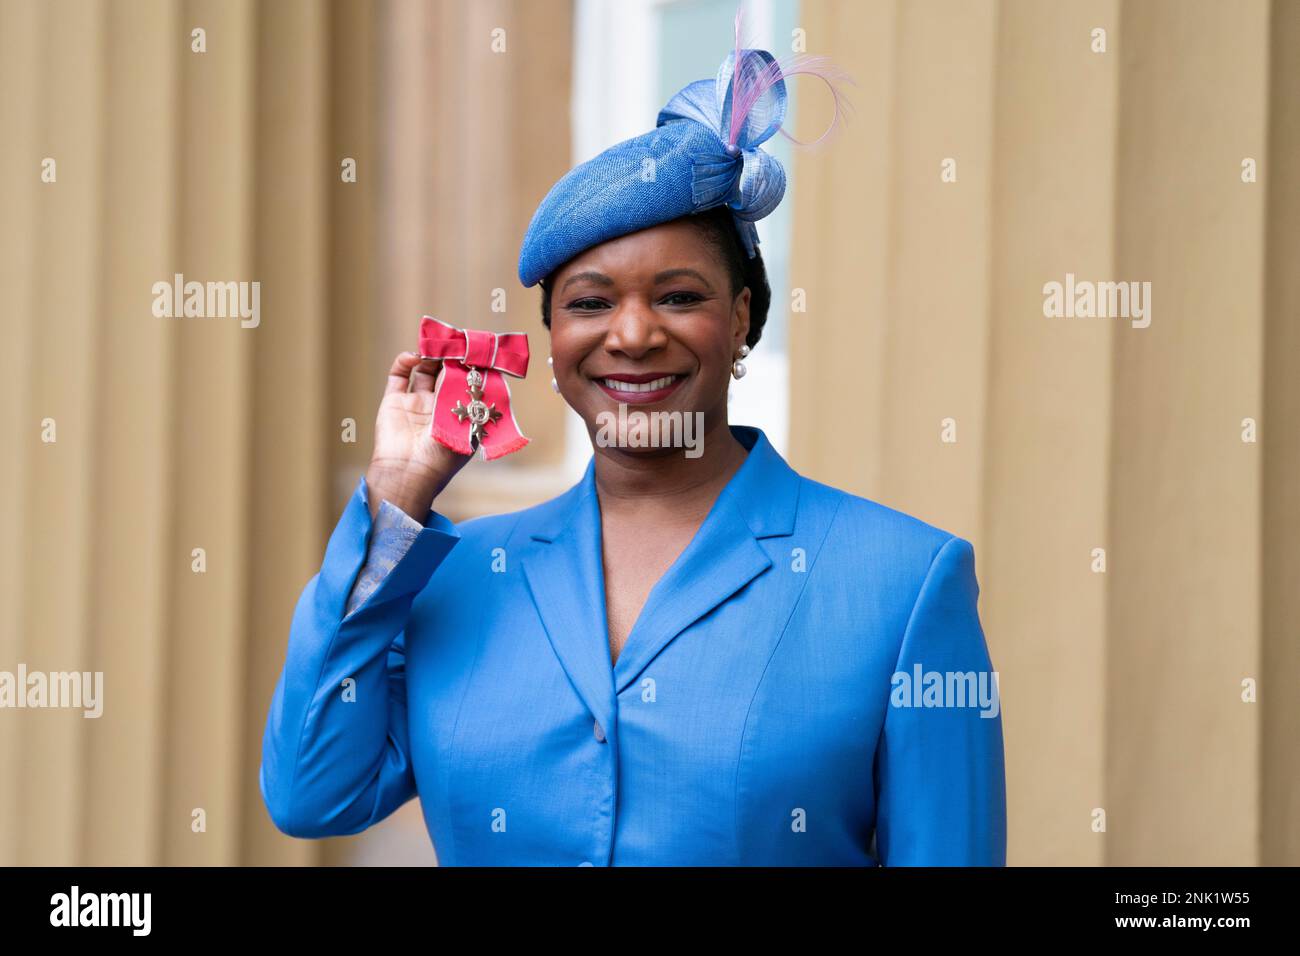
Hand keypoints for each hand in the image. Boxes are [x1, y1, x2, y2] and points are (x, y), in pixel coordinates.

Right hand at [364, 352, 472, 519]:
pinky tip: (414, 355)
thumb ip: (472, 395)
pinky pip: (399, 375)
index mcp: (461, 417)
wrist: (408, 473)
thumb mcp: (468, 424)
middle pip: (448, 373)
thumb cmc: (443, 456)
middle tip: (457, 340)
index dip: (473, 367)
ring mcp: (417, 404)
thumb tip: (476, 367)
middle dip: (453, 356)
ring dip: (431, 355)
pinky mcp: (395, 402)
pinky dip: (405, 361)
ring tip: (437, 345)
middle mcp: (440, 409)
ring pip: (425, 370)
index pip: (470, 385)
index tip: (478, 349)